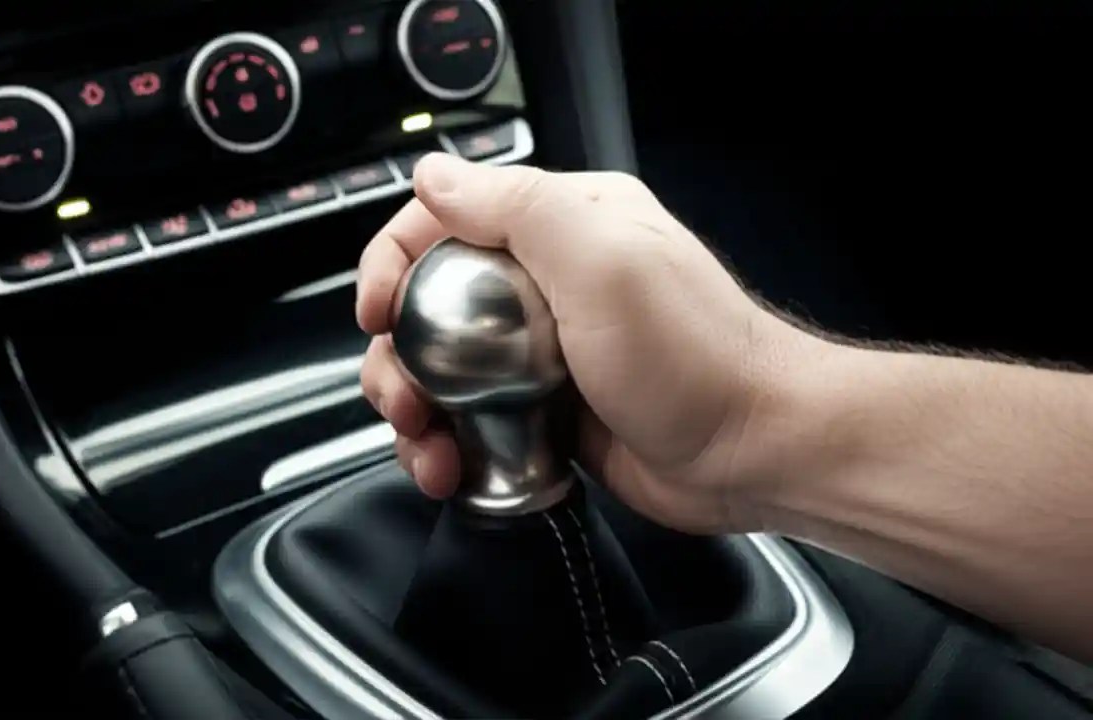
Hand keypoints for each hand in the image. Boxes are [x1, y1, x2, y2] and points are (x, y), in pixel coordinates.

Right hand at [356, 153, 819, 533]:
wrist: (752, 452)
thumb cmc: (695, 355)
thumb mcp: (602, 262)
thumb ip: (514, 206)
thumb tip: (435, 174)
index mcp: (562, 224)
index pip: (446, 219)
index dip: (393, 261)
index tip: (376, 311)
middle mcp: (547, 281)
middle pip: (428, 303)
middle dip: (396, 353)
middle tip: (404, 398)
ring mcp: (543, 351)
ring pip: (441, 369)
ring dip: (415, 409)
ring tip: (428, 448)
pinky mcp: (545, 409)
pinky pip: (471, 419)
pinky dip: (448, 445)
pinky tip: (452, 468)